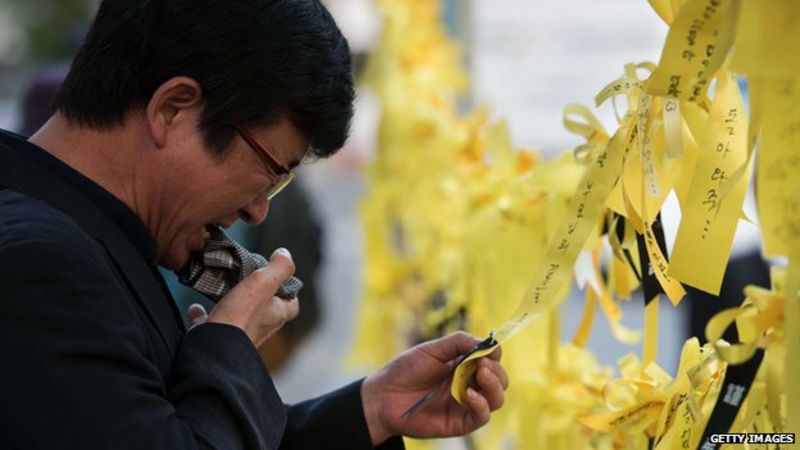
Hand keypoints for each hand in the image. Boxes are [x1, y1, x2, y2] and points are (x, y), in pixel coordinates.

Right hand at [204, 248, 299, 346]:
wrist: (214, 347)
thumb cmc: (241, 316)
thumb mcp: (264, 282)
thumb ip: (279, 267)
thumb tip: (285, 254)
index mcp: (276, 315)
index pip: (291, 304)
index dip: (288, 290)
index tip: (278, 277)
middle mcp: (260, 328)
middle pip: (264, 309)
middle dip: (257, 296)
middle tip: (246, 279)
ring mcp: (238, 336)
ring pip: (237, 318)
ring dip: (230, 304)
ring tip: (221, 288)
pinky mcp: (216, 340)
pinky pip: (209, 325)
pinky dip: (202, 315)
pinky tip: (195, 307)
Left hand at [361, 332, 508, 444]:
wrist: (384, 396)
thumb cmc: (405, 370)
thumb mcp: (432, 349)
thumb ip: (458, 342)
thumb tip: (486, 342)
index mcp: (463, 365)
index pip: (491, 360)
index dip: (494, 353)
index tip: (490, 349)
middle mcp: (469, 384)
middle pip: (499, 380)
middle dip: (496, 370)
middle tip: (482, 364)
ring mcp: (466, 404)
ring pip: (496, 399)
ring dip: (493, 385)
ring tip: (480, 375)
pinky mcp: (460, 422)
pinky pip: (482, 416)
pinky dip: (481, 404)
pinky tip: (469, 394)